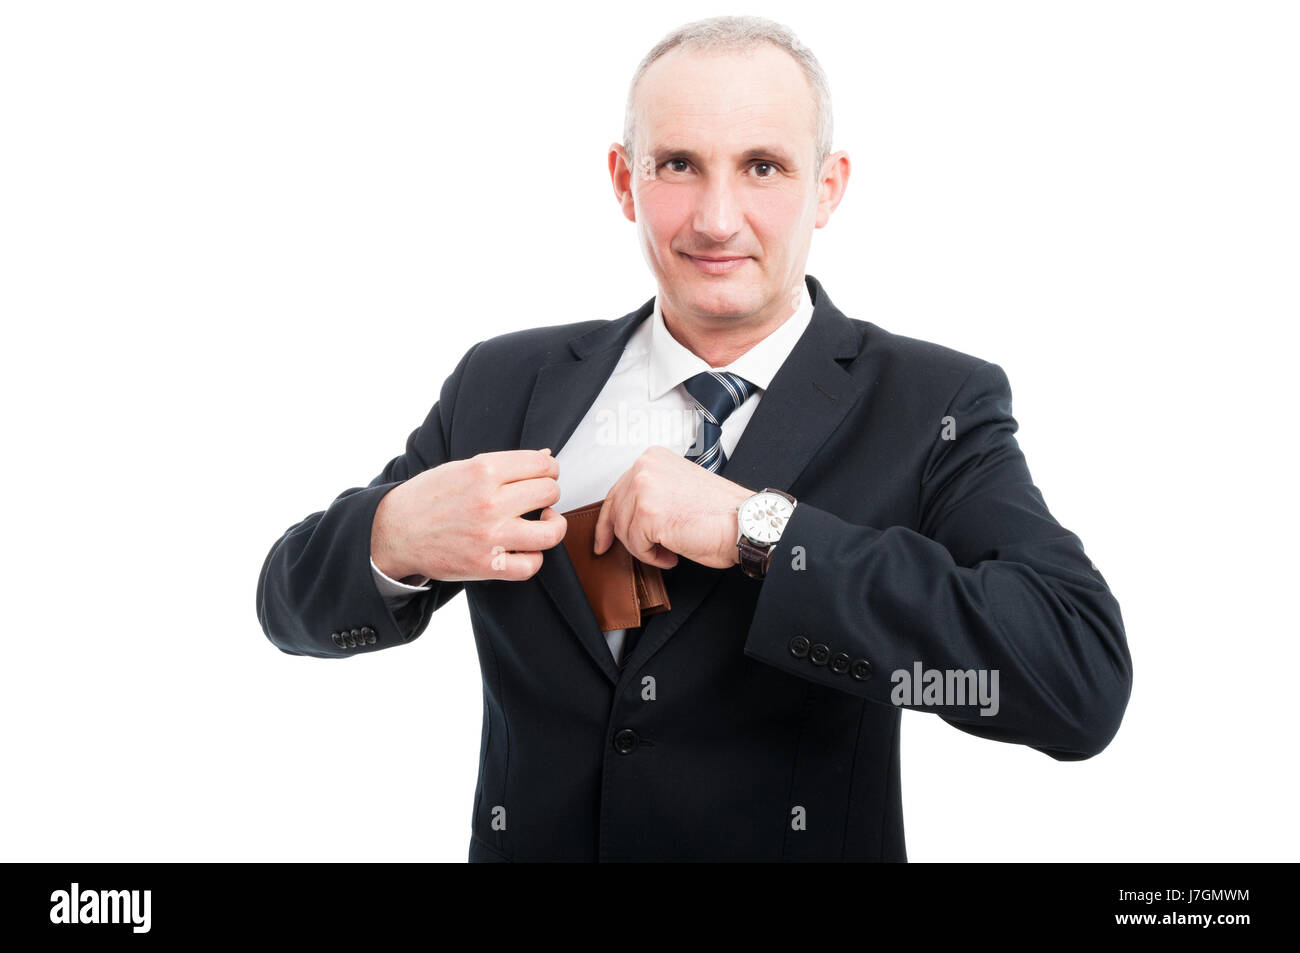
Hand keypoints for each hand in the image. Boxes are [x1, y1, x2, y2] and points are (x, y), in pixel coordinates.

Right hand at [371, 449, 565, 581]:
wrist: (394, 532)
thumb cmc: (428, 498)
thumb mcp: (461, 468)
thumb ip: (505, 464)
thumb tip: (546, 454)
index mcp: (482, 470)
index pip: (541, 463)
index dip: (548, 468)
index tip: (542, 474)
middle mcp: (489, 502)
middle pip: (550, 492)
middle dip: (549, 492)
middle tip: (537, 498)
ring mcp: (490, 537)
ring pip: (551, 531)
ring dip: (552, 525)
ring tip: (541, 521)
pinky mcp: (487, 566)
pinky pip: (532, 565)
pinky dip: (534, 558)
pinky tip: (525, 548)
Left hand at [593, 445, 752, 569]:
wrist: (742, 523)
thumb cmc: (720, 512)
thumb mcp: (678, 488)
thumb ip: (652, 493)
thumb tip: (630, 515)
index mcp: (653, 458)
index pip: (618, 490)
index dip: (609, 518)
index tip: (604, 536)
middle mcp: (645, 468)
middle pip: (616, 511)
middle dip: (623, 537)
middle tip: (633, 550)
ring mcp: (644, 490)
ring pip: (625, 532)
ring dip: (646, 548)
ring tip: (670, 548)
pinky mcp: (648, 515)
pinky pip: (636, 546)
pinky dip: (653, 557)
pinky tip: (671, 553)